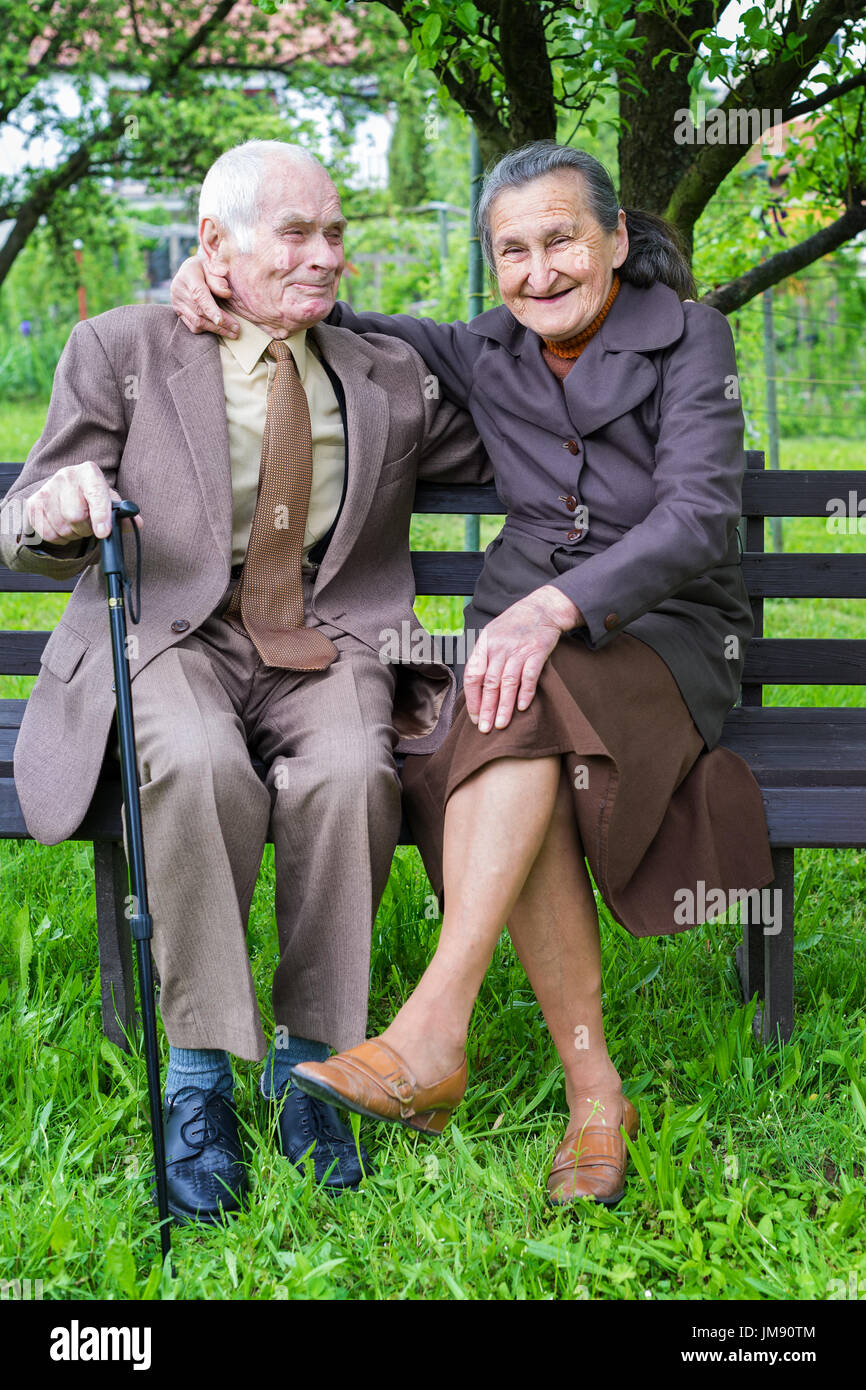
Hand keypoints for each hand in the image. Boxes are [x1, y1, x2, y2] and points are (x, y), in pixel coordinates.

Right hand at [26, 462, 141, 544]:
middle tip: (89, 526)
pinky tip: (63, 526)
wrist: (63, 493)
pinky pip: (48, 533)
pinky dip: (59, 538)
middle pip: (76, 516)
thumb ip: (123, 514)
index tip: (104, 533)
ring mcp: (46, 489)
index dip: (100, 515)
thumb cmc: (91, 498)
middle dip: (86, 529)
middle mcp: (65, 476)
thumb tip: (137, 523)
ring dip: (73, 534)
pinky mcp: (33, 504)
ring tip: (76, 525)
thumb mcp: (109, 502)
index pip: (95, 494)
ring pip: (62, 527)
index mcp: (89, 472)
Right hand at [170, 254, 240, 337]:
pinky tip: (220, 329)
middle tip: (237, 329)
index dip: (210, 309)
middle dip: (220, 323)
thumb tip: (226, 293)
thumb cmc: (208, 266)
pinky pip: (193, 326)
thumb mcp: (215, 265)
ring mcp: (177, 302)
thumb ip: (219, 278)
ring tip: (232, 332)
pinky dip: (207, 330)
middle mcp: (179, 289)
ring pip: (197, 322)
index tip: (221, 321)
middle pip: (200, 312)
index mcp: (188, 274)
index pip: (198, 294)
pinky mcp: (178, 311)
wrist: (192, 269)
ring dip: (216, 330)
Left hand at [463, 585, 581, 732]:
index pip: (473, 675)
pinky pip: (530, 675)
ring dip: (504, 706)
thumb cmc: (513, 626)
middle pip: (489, 683)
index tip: (474, 717)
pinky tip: (523, 707)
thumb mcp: (492, 635)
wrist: (542, 608)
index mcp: (484, 645)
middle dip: (486, 709)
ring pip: (508, 683)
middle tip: (484, 730)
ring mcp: (519, 650)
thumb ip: (483, 658)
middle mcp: (499, 648)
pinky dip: (526, 692)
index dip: (472, 698)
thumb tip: (475, 688)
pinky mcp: (537, 652)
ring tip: (501, 724)